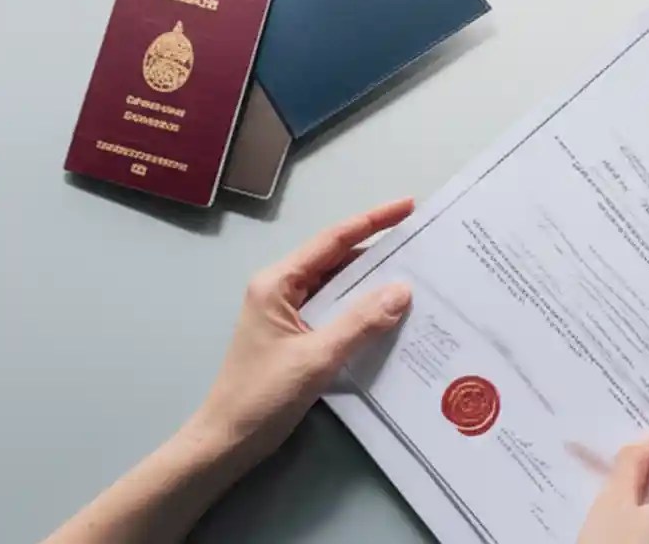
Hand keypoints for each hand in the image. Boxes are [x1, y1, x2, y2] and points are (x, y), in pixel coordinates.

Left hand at [188, 198, 415, 464]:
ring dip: (373, 281)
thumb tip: (402, 289)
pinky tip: (391, 314)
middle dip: (378, 249)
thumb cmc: (263, 396)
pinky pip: (336, 309)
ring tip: (416, 275)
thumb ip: (360, 322)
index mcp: (278, 282)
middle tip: (422, 243)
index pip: (333, 240)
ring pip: (339, 285)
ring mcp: (289, 312)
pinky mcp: (297, 335)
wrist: (227, 441)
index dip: (373, 221)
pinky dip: (363, 308)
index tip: (408, 206)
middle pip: (337, 258)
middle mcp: (282, 289)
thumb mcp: (316, 358)